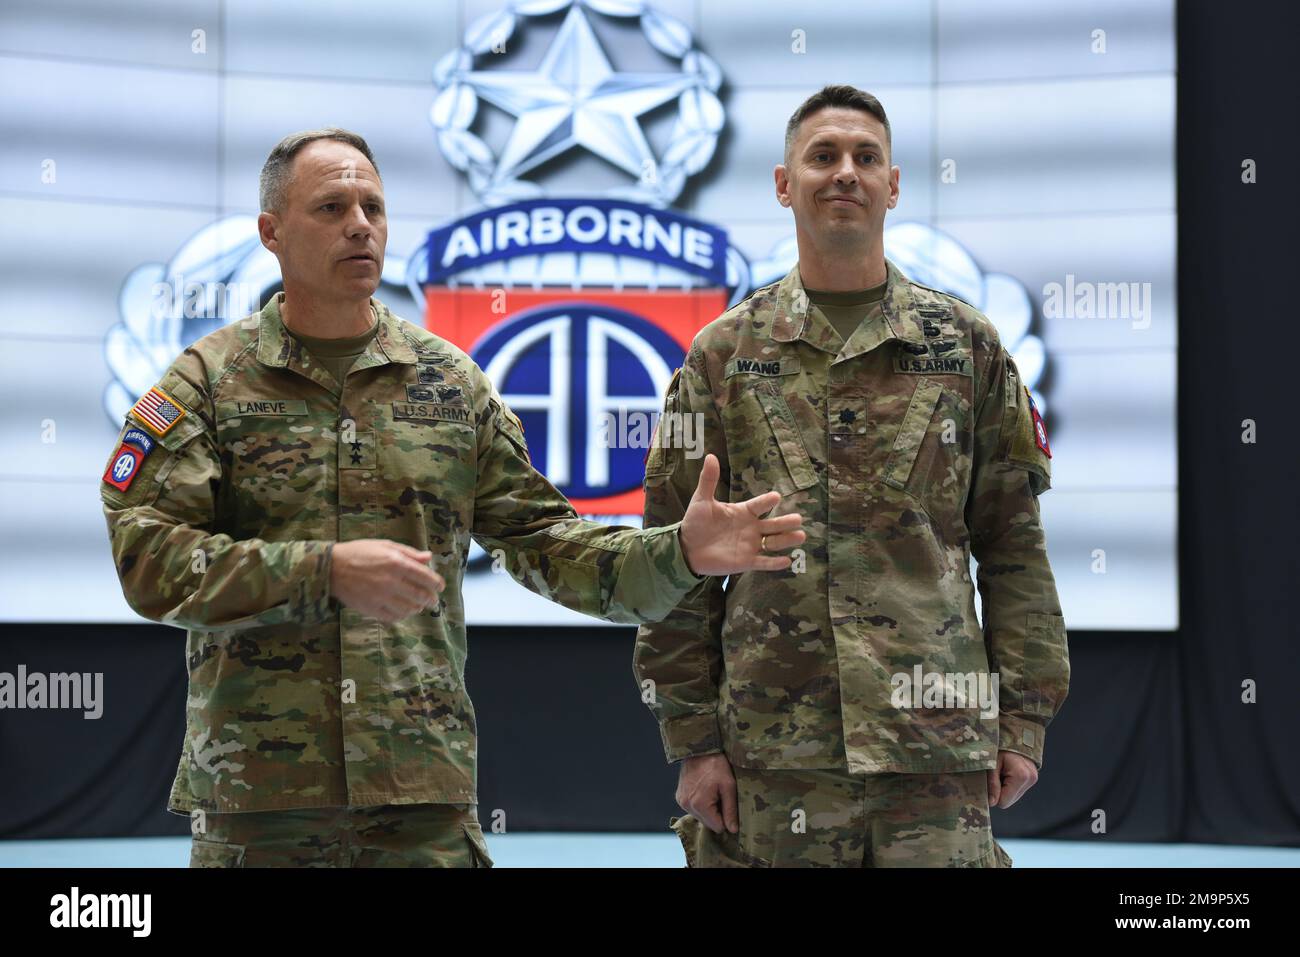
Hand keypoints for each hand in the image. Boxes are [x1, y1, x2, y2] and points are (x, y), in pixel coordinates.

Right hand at [330, 539, 444, 622]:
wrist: (331, 568)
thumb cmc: (359, 553)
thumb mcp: (385, 545)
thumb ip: (409, 553)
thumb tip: (429, 557)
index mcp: (396, 563)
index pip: (426, 577)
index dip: (437, 583)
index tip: (440, 586)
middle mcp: (391, 581)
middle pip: (421, 596)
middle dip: (431, 599)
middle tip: (433, 600)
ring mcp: (381, 597)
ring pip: (409, 609)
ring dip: (418, 608)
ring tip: (419, 606)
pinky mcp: (371, 609)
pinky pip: (394, 617)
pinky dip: (402, 615)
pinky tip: (403, 611)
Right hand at [677, 753, 738, 833]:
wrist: (698, 748)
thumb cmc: (716, 765)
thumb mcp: (729, 786)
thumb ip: (730, 810)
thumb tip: (733, 830)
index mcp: (700, 805)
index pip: (717, 827)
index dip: (726, 818)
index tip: (728, 803)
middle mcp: (687, 805)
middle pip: (708, 823)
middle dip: (716, 813)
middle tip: (721, 795)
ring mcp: (681, 801)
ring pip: (700, 816)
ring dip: (708, 809)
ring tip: (712, 791)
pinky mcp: (679, 796)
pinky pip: (693, 808)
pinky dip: (700, 804)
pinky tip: (704, 790)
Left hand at [678, 454, 805, 575]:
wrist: (686, 548)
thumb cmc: (696, 522)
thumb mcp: (702, 500)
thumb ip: (708, 480)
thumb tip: (710, 456)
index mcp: (743, 512)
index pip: (759, 505)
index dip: (766, 501)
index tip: (776, 497)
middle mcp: (751, 528)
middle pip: (773, 525)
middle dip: (786, 522)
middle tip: (798, 518)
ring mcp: (750, 545)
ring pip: (773, 543)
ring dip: (786, 540)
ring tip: (800, 536)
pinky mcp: (745, 562)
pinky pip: (763, 563)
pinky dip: (774, 563)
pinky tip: (787, 561)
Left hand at [988, 750, 1037, 808]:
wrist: (1014, 733)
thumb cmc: (1000, 746)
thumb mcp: (992, 763)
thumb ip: (992, 784)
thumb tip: (992, 803)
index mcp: (1021, 776)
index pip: (1004, 802)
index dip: (993, 795)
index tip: (989, 782)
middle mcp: (1030, 779)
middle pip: (1009, 800)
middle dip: (999, 791)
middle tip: (995, 775)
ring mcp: (1033, 779)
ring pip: (1013, 796)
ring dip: (1005, 788)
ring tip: (1001, 772)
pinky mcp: (1033, 778)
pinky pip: (1017, 790)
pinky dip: (1010, 785)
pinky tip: (1007, 773)